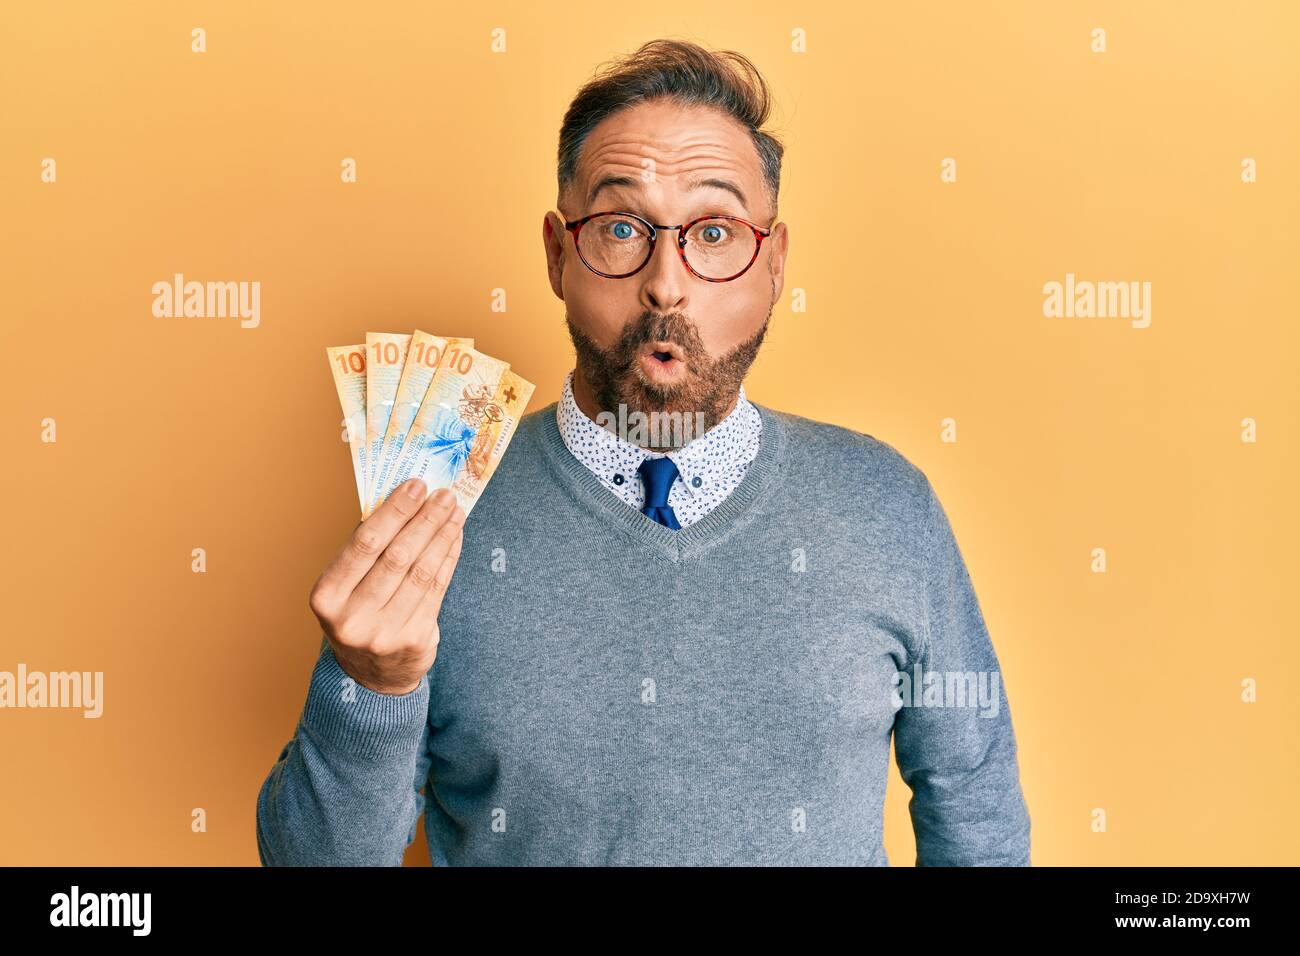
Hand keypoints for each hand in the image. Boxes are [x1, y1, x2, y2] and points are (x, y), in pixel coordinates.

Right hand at [308, 478, 465, 694]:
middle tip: (443, 495)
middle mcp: (352, 619)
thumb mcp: (345, 587)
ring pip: (422, 572)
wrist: (371, 676)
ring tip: (454, 511)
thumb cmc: (358, 614)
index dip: (394, 512)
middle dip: (424, 520)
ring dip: (442, 536)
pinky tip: (454, 537)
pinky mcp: (415, 641)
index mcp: (326, 597)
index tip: (416, 486)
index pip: (365, 544)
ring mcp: (384, 634)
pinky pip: (437, 589)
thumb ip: (365, 549)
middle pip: (397, 557)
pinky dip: (448, 558)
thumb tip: (400, 498)